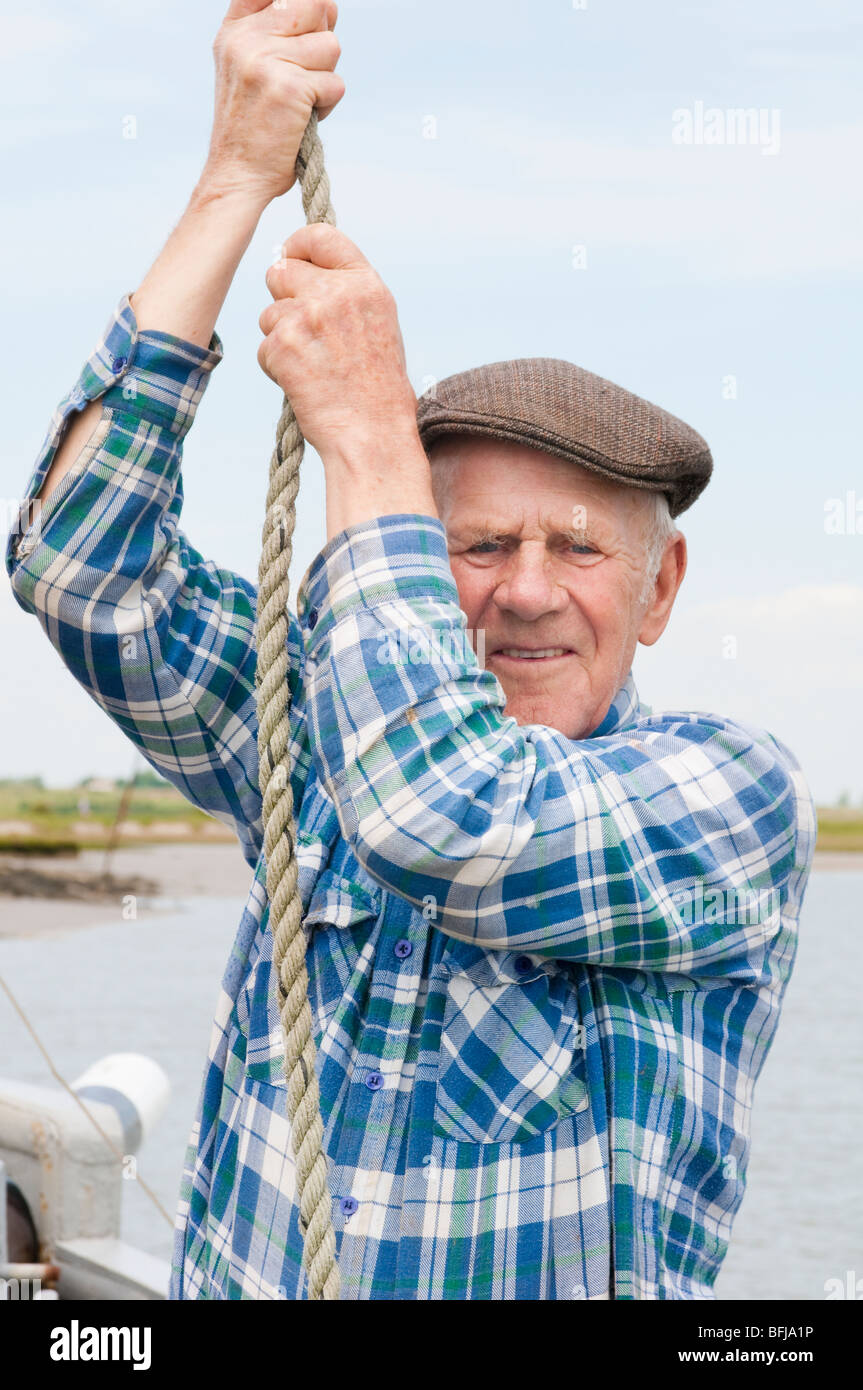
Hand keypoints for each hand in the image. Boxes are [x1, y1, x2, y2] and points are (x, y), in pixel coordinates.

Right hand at [199, 0, 343, 209]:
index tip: (303, 26)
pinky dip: (328, 104)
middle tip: (303, 75)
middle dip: (321, 41)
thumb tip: (328, 6)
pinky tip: (303, 119)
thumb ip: (277, 32)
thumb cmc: (253, 126)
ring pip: (330, 45)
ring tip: (299, 102)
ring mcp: (265, 60)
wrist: (238, 175)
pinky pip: (334, 82)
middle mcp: (246, 39)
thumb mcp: (249, 67)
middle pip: (315, 6)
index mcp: (235, 29)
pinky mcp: (289, 87)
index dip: (303, 4)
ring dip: (325, 77)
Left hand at [258, 224, 421, 466]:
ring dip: (280, 338)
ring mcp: (307, 318)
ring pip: (268, 313)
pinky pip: (264, 347)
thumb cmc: (378, 391)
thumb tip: (301, 270)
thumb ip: (347, 294)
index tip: (291, 258)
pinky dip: (277, 367)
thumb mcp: (378, 326)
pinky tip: (305, 385)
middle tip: (303, 331)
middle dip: (283, 297)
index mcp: (366, 285)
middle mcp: (337, 294)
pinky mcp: (282, 346)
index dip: (298, 246)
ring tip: (313, 368)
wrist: (372, 436)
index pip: (320, 236)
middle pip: (281, 271)